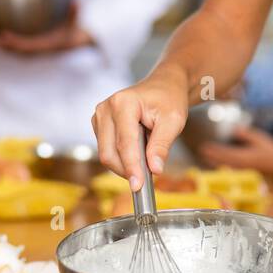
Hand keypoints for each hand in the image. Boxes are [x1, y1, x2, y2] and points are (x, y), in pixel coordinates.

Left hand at [0, 1, 93, 54]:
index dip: (14, 42)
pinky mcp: (21, 46)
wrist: (72, 45)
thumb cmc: (72, 33)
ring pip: (3, 48)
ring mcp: (25, 50)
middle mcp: (31, 50)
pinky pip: (4, 44)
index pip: (26, 46)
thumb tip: (77, 1)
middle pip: (8, 48)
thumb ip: (75, 13)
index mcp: (42, 46)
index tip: (2, 35)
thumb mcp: (75, 24)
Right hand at [91, 66, 190, 189]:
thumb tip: (155, 169)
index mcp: (123, 103)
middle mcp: (105, 108)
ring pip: (106, 154)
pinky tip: (137, 150)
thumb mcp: (173, 120)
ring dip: (125, 164)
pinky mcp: (99, 125)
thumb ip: (162, 145)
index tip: (138, 186)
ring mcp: (99, 117)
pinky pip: (107, 151)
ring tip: (147, 154)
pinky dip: (122, 158)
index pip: (125, 143)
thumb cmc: (169, 99)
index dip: (132, 167)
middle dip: (128, 169)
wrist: (163, 87)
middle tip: (149, 176)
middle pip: (109, 152)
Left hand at [197, 124, 272, 179]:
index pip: (225, 154)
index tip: (204, 147)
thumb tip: (234, 128)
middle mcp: (242, 165)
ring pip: (225, 165)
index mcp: (245, 157)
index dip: (214, 151)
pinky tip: (216, 161)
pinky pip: (230, 168)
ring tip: (205, 155)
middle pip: (222, 161)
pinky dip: (221, 164)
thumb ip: (247, 134)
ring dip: (214, 161)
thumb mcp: (261, 139)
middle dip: (211, 156)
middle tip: (201, 150)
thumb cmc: (272, 152)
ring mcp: (243, 170)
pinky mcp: (245, 171)